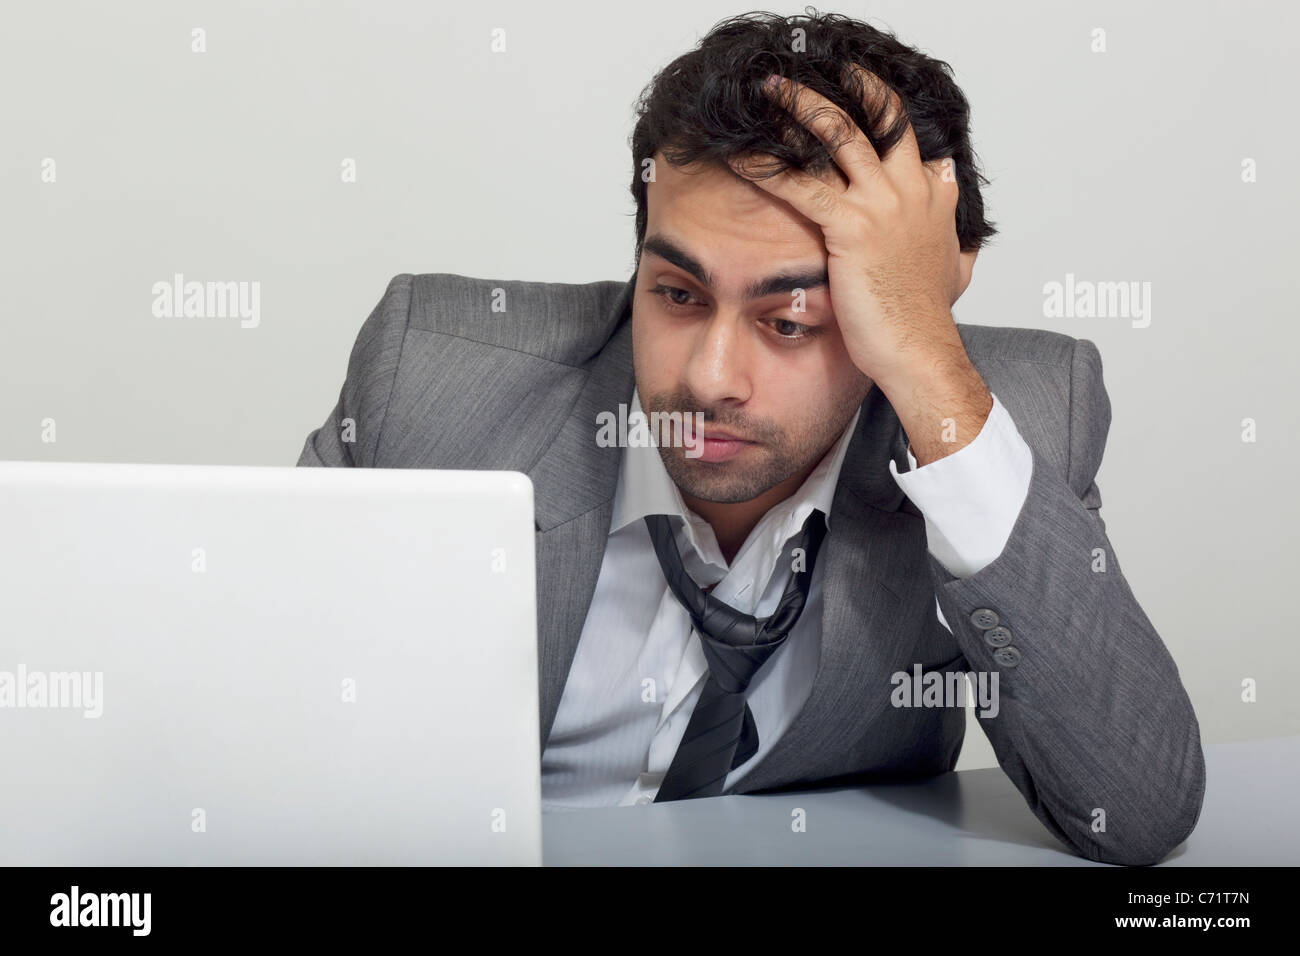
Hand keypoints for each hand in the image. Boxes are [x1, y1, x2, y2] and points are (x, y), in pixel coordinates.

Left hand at [730, 67, 989, 462]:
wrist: (919, 351)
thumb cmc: (925, 319)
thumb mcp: (954, 269)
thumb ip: (953, 240)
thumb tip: (958, 229)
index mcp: (934, 197)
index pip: (911, 140)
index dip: (884, 112)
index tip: (858, 92)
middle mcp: (910, 190)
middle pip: (880, 117)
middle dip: (844, 88)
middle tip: (807, 76)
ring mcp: (882, 205)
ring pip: (839, 134)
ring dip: (800, 105)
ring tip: (770, 91)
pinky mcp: (851, 228)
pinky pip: (801, 185)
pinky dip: (767, 167)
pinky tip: (739, 158)